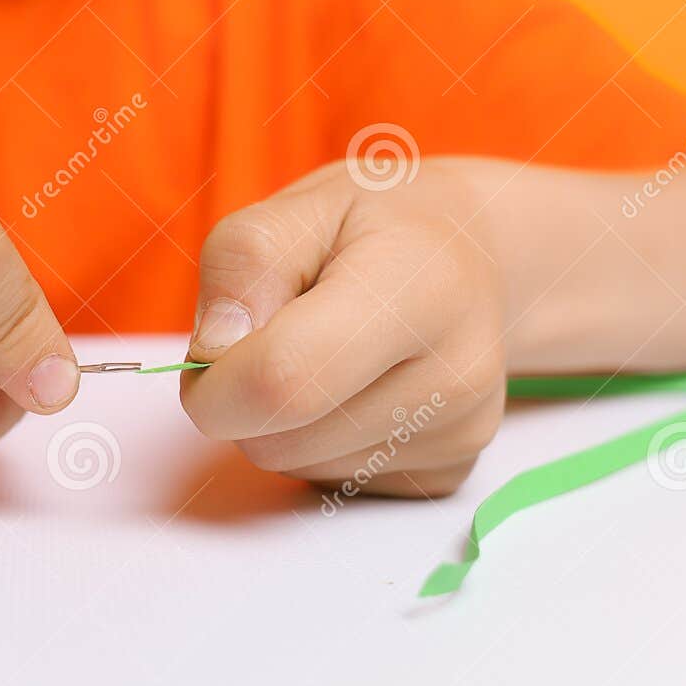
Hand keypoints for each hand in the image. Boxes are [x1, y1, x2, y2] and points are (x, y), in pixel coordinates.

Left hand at [180, 158, 506, 496]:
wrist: (474, 255)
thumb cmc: (381, 225)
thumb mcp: (300, 206)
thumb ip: (243, 263)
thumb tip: (213, 352)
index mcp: (420, 291)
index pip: (285, 379)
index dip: (215, 382)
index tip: (211, 351)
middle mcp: (454, 375)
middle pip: (279, 439)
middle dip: (243, 398)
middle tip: (275, 334)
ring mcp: (459, 432)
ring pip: (296, 465)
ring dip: (280, 421)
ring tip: (325, 353)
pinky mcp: (448, 473)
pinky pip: (329, 480)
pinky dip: (317, 441)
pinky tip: (355, 387)